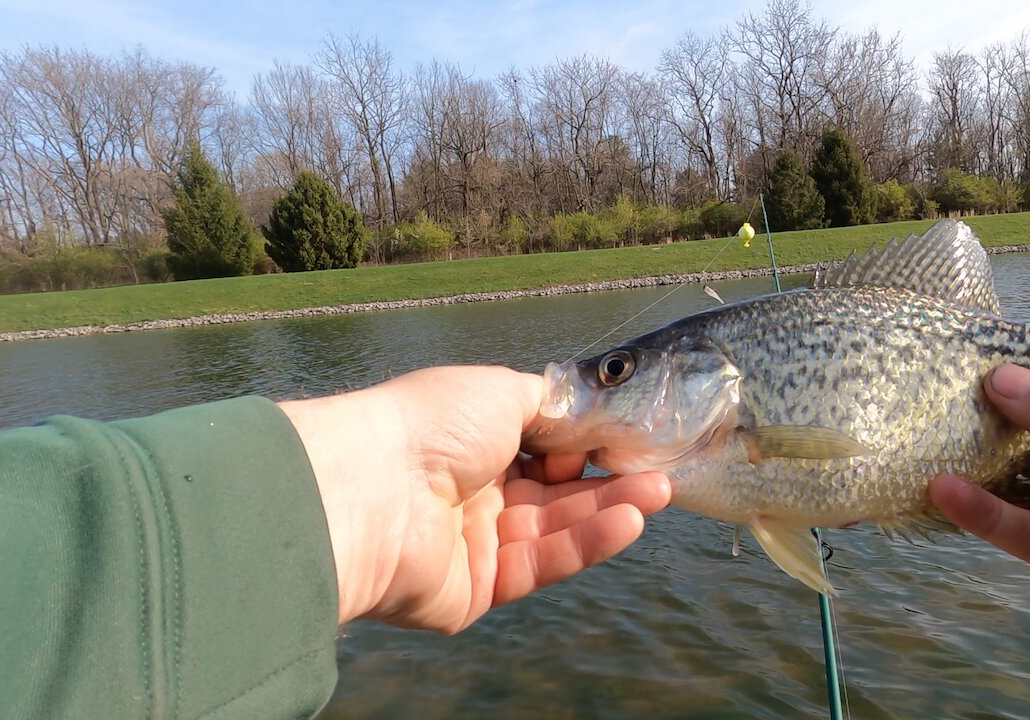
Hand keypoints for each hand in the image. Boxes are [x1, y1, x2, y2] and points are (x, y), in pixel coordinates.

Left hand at [278, 366, 670, 633]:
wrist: (369, 494)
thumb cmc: (431, 426)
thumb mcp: (500, 390)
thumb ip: (550, 404)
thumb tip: (583, 413)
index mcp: (470, 439)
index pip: (541, 444)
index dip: (583, 441)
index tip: (626, 434)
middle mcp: (474, 489)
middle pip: (555, 489)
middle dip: (608, 478)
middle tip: (659, 468)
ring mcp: (477, 541)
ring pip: (556, 526)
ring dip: (609, 509)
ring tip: (660, 492)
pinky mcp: (482, 588)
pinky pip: (543, 562)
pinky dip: (587, 543)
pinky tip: (629, 521)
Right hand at [929, 364, 1029, 690]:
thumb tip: (1004, 379)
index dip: (1025, 385)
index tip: (969, 371)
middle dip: (992, 428)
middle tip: (933, 410)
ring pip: (1028, 492)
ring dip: (978, 474)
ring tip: (925, 451)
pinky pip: (1029, 537)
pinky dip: (985, 516)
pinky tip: (947, 493)